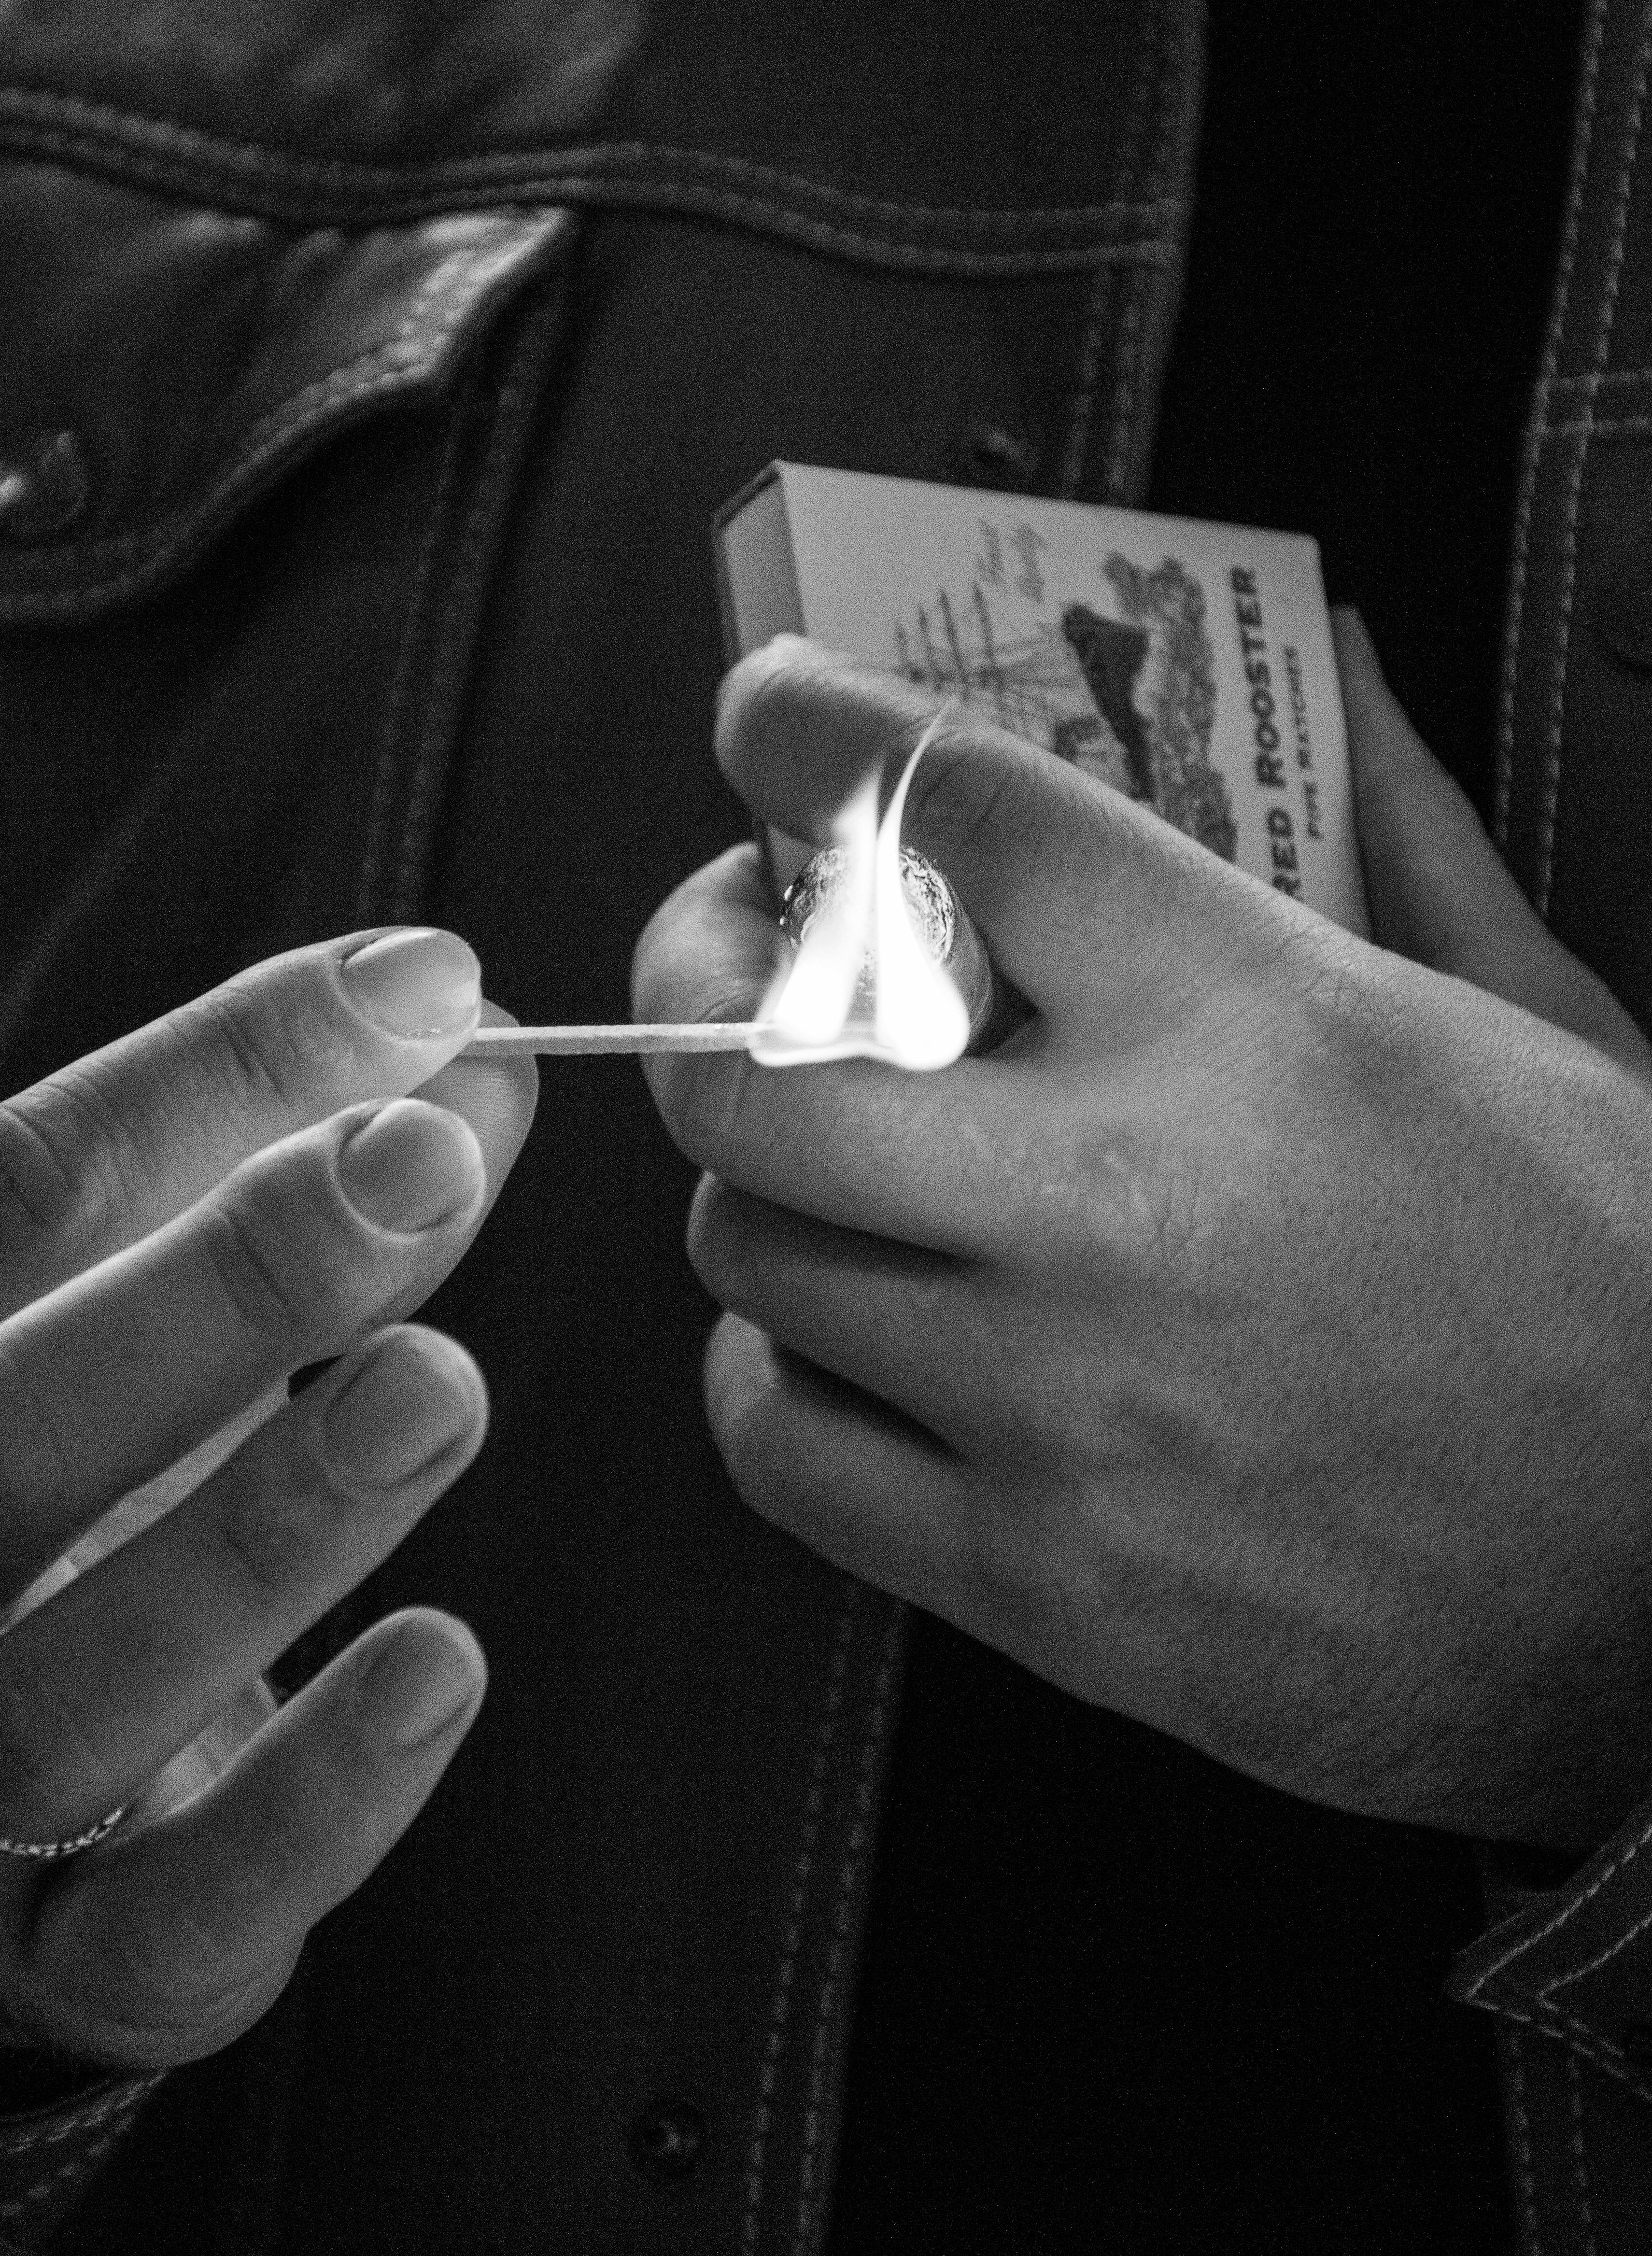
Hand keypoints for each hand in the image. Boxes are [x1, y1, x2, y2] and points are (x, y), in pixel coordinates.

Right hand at [0, 930, 534, 2065]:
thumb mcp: (145, 1328)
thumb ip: (287, 1189)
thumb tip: (463, 1055)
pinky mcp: (60, 1962)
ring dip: (263, 1526)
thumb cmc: (72, 1507)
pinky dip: (315, 1797)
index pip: (5, 1196)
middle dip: (219, 1286)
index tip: (425, 986)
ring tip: (441, 1388)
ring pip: (60, 1684)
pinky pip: (170, 1907)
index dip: (213, 1074)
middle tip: (424, 1166)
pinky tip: (443, 1669)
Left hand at [634, 621, 1651, 1854]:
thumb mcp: (1549, 1028)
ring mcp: (1060, 1405)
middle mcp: (1120, 1199)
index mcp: (1253, 1020)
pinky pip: (779, 1447)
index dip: (805, 732)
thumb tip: (1341, 675)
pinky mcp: (1039, 1580)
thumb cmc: (1624, 1301)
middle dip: (696, 977)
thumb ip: (1410, 834)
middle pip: (751, 1058)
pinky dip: (778, 1373)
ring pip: (746, 1248)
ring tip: (833, 1167)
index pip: (950, 812)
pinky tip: (851, 1344)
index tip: (765, 716)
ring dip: (762, 1182)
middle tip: (736, 964)